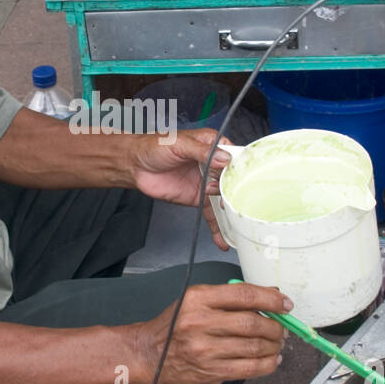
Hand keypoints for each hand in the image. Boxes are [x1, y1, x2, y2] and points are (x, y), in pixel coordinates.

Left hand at [128, 128, 233, 249]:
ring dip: (233, 210)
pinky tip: (223, 239)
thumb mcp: (180, 144)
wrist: (135, 166)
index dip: (243, 166)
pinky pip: (211, 212)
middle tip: (243, 203)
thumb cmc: (155, 147)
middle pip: (233, 179)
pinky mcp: (198, 198)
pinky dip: (217, 226)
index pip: (234, 155)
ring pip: (225, 197)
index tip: (249, 178)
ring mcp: (207, 182)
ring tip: (240, 222)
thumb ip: (202, 151)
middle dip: (241, 192)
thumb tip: (224, 159)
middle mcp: (213, 164)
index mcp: (212, 145)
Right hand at [132, 281, 292, 383]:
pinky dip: (266, 365)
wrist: (150, 353)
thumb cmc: (176, 324)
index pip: (244, 295)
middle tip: (282, 329)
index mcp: (198, 298)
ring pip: (254, 347)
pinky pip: (248, 369)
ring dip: (273, 346)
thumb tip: (270, 297)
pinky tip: (271, 360)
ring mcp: (204, 349)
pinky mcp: (209, 371)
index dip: (271, 299)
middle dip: (276, 327)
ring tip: (277, 344)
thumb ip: (231, 298)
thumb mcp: (197, 300)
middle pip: (252, 323)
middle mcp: (200, 322)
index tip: (285, 303)